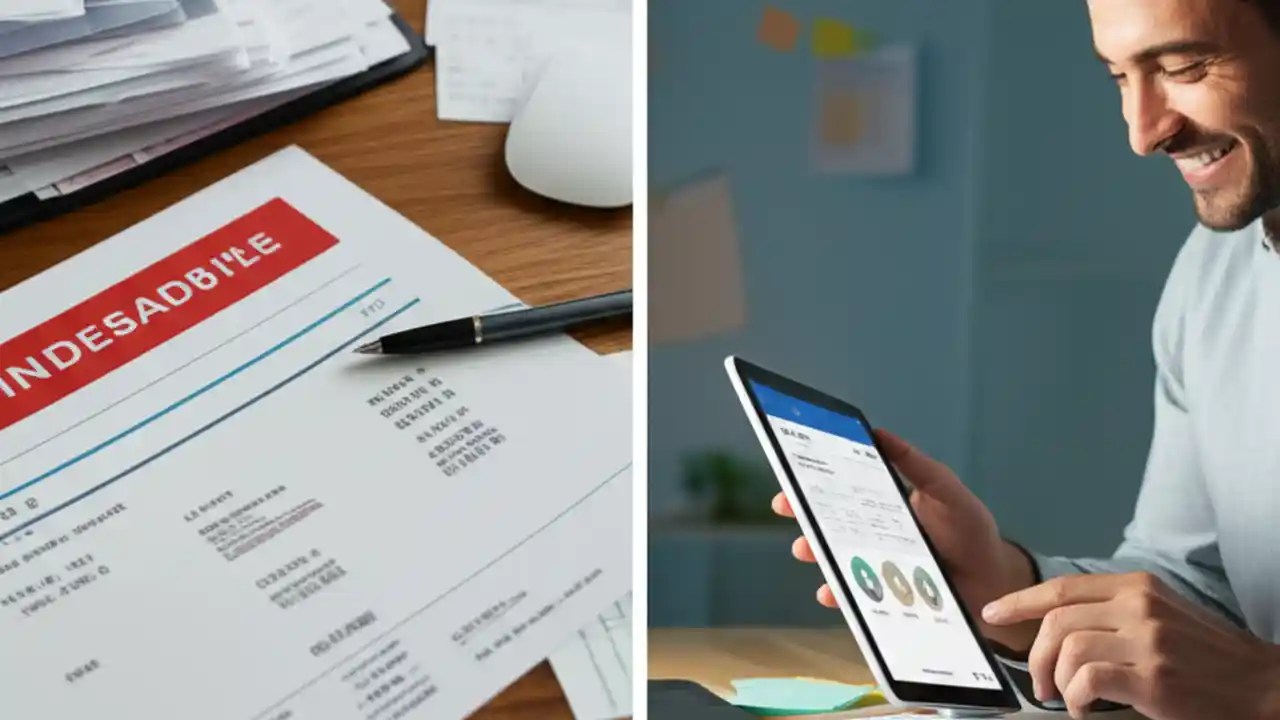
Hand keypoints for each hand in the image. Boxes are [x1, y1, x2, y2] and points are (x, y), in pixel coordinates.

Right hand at [771, 427, 1038, 648]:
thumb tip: (879, 433)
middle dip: (803, 513)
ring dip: (816, 552)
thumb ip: (916, 465)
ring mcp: (875, 566)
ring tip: (805, 548)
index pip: (842, 488)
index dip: (814, 480)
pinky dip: (839, 594)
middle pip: (829, 522)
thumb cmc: (969, 530)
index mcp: (883, 505)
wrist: (993, 580)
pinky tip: (831, 591)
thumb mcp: (946, 490)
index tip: (792, 472)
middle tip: (786, 505)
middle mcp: (873, 534)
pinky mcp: (882, 597)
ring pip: (835, 557)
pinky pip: (853, 595)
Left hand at [983, 572, 1279, 719]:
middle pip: (1056, 621)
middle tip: (1038, 684)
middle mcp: (1139, 606)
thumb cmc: (1207, 657)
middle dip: (1034, 656)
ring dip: (1057, 682)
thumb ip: (1113, 612)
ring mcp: (1147, 641)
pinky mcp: (1154, 678)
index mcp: (1137, 586)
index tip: (992, 615)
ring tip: (1068, 700)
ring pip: (1067, 650)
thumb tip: (1055, 626)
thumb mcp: (1161, 615)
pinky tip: (1086, 710)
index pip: (1062, 588)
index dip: (1019, 601)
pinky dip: (1076, 700)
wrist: (1262, 686)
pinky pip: (1088, 681)